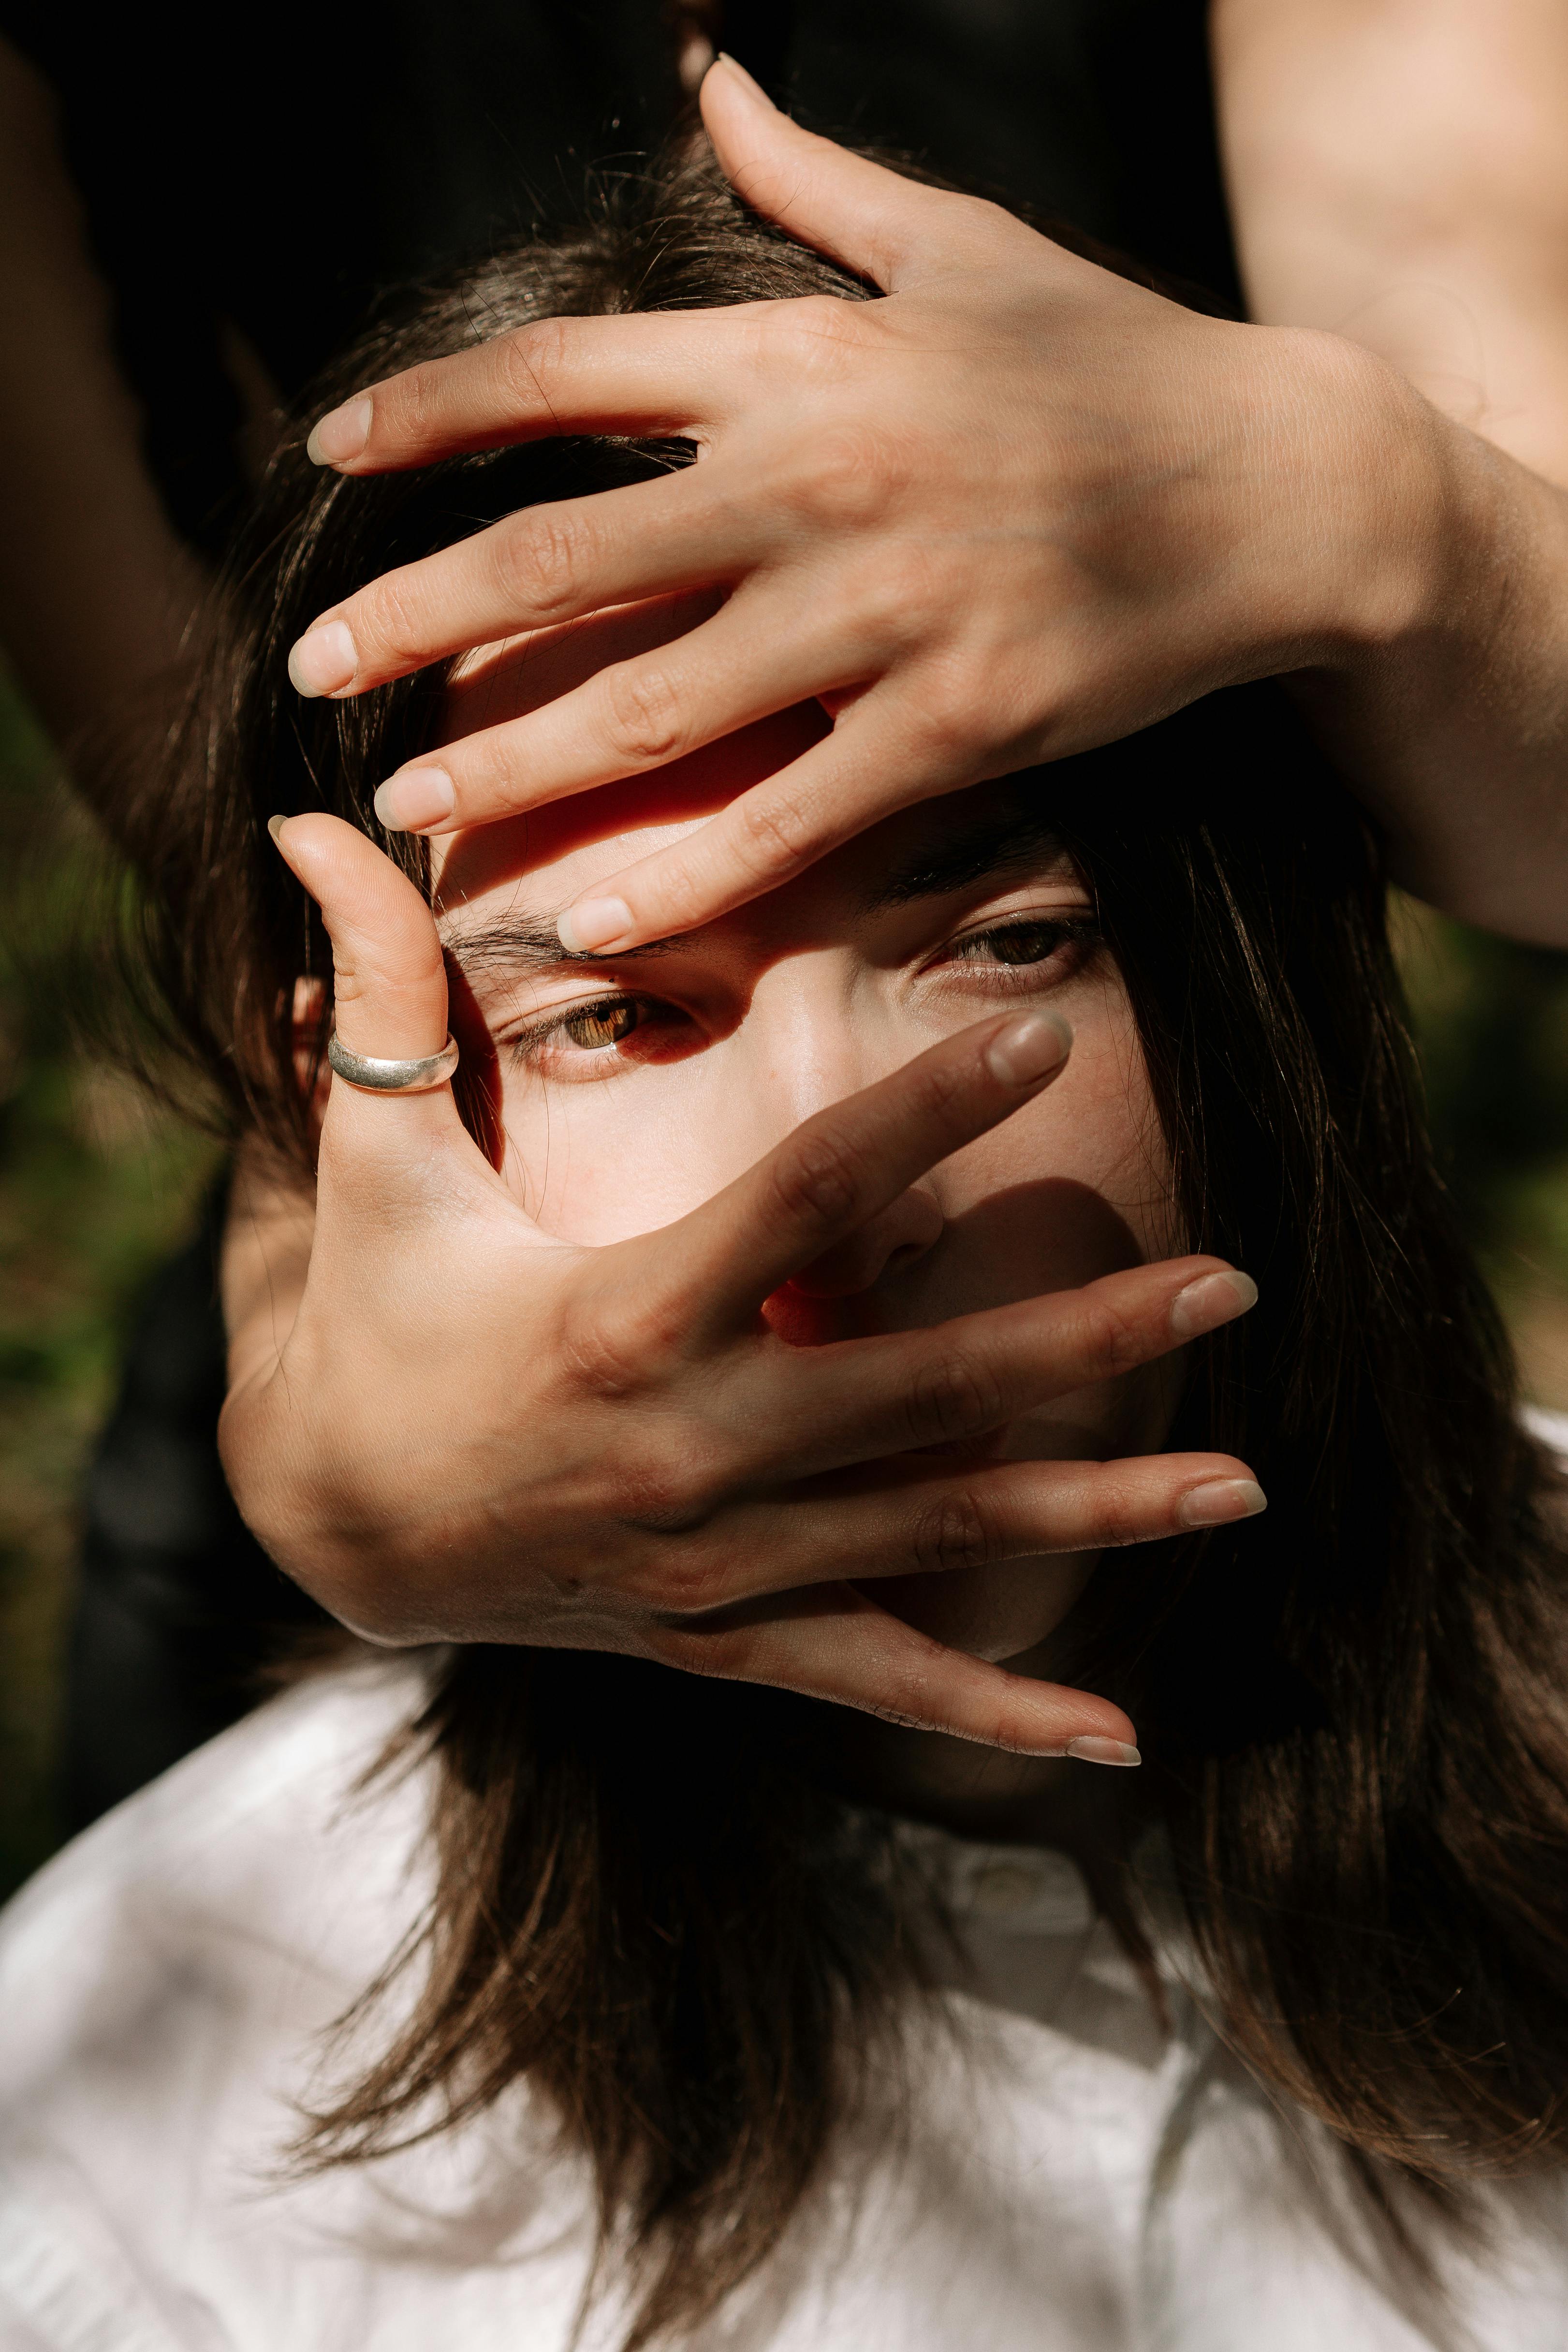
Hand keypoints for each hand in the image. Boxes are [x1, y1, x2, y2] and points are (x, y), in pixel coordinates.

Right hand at [223, 812, 1262, 1759]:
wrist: (324, 1529)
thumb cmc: (368, 1324)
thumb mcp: (372, 1165)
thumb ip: (379, 996)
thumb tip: (310, 819)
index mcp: (621, 1317)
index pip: (802, 1196)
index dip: (923, 1114)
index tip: (1041, 1044)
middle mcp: (690, 1448)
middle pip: (918, 1387)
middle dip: (1079, 1334)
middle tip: (1232, 1280)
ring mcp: (718, 1561)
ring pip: (931, 1535)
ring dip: (1094, 1508)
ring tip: (1247, 1483)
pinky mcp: (724, 1635)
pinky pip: (875, 1678)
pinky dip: (995, 1712)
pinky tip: (1123, 1735)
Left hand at [286, 55, 1433, 953]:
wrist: (1287, 483)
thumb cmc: (1114, 362)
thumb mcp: (964, 245)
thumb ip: (813, 184)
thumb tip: (707, 82)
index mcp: (811, 357)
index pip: (570, 375)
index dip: (434, 416)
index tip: (331, 460)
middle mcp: (833, 478)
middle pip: (575, 556)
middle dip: (423, 619)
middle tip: (313, 672)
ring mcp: (898, 611)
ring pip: (663, 707)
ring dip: (517, 763)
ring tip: (412, 807)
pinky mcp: (967, 723)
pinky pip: (794, 817)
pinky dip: (682, 878)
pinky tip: (583, 919)